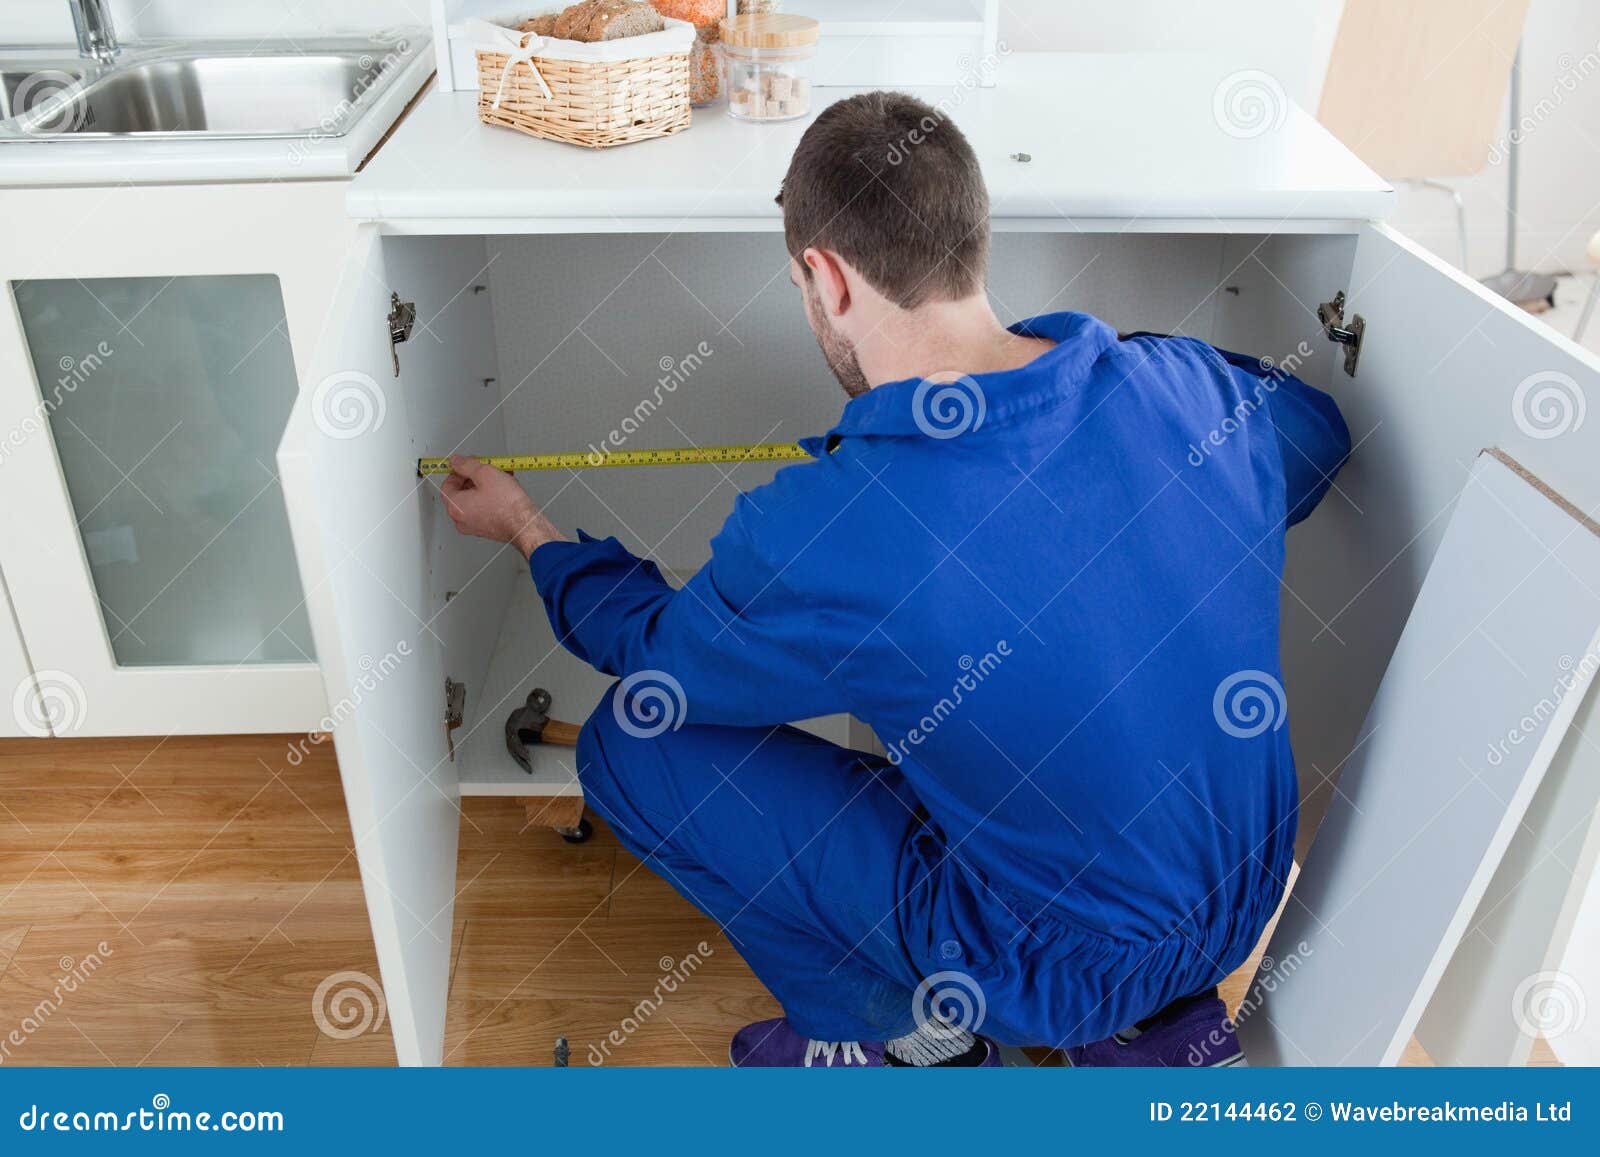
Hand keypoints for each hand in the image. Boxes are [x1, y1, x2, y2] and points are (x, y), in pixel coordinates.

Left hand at [440, 455, 566, 558]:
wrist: (524, 525)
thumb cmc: (508, 505)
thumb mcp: (485, 473)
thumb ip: (466, 465)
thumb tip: (456, 461)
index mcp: (455, 506)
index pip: (447, 483)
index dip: (459, 470)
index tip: (469, 464)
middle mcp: (461, 519)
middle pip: (461, 492)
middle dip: (475, 477)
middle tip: (487, 468)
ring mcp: (473, 526)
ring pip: (474, 500)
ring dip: (485, 485)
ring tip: (501, 476)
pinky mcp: (487, 529)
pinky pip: (483, 509)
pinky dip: (491, 497)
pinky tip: (505, 489)